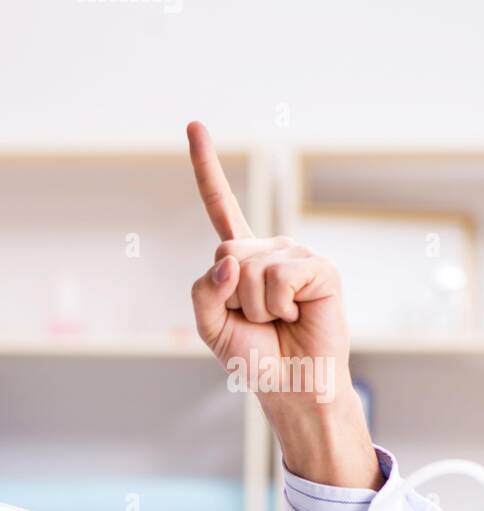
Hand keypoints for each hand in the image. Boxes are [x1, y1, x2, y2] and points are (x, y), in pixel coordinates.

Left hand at [186, 121, 380, 489]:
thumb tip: (228, 259)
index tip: (194, 125)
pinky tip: (296, 316)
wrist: (288, 383)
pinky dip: (278, 306)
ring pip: (248, 269)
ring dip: (254, 307)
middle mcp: (268, 249)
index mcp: (239, 258)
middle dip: (230, 296)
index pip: (220, 207)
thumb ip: (203, 290)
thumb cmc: (251, 355)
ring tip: (276, 321)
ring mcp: (295, 255)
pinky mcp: (320, 269)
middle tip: (255, 319)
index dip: (206, 167)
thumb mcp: (209, 326)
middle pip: (225, 252)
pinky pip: (280, 277)